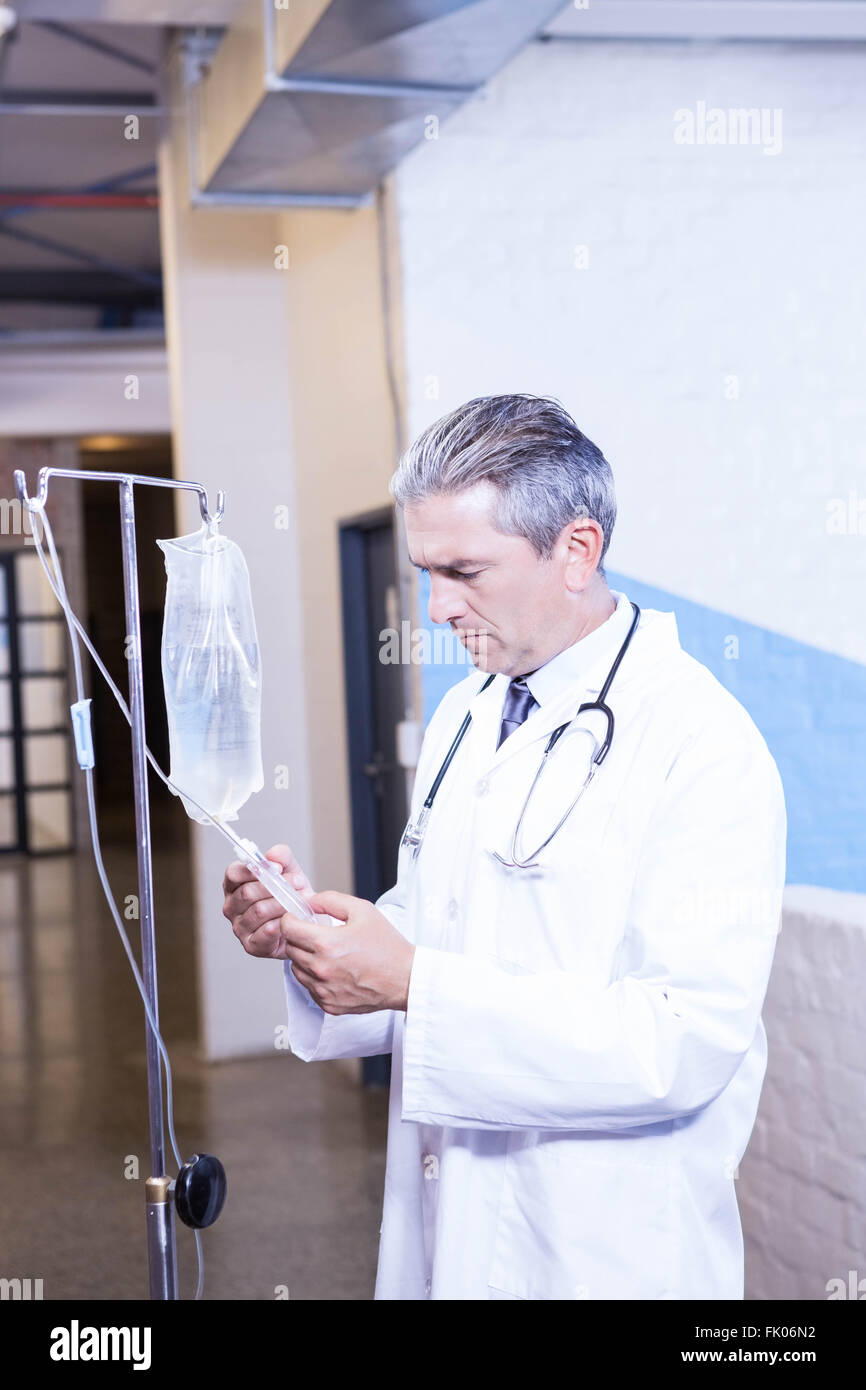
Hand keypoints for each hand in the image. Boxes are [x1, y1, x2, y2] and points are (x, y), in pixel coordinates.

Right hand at [222, 843, 317, 959]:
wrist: (306, 922)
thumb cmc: (291, 894)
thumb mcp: (289, 870)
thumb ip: (282, 857)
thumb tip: (273, 855)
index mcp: (235, 885)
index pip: (233, 874)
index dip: (254, 870)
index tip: (277, 868)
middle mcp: (232, 906)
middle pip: (247, 893)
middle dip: (275, 886)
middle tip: (298, 882)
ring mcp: (239, 927)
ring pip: (258, 911)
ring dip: (283, 904)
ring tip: (300, 900)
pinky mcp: (251, 945)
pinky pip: (266, 932)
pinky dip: (282, 923)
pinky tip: (291, 918)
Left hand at [280, 890, 415, 1014]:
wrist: (405, 979)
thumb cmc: (387, 946)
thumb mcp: (362, 910)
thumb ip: (331, 900)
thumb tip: (310, 901)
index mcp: (326, 944)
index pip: (288, 929)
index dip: (290, 919)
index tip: (298, 918)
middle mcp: (321, 969)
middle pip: (290, 949)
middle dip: (299, 938)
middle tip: (316, 934)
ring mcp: (323, 989)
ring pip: (296, 969)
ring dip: (304, 958)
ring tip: (326, 953)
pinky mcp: (328, 1004)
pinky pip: (308, 987)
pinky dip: (314, 977)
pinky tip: (333, 969)